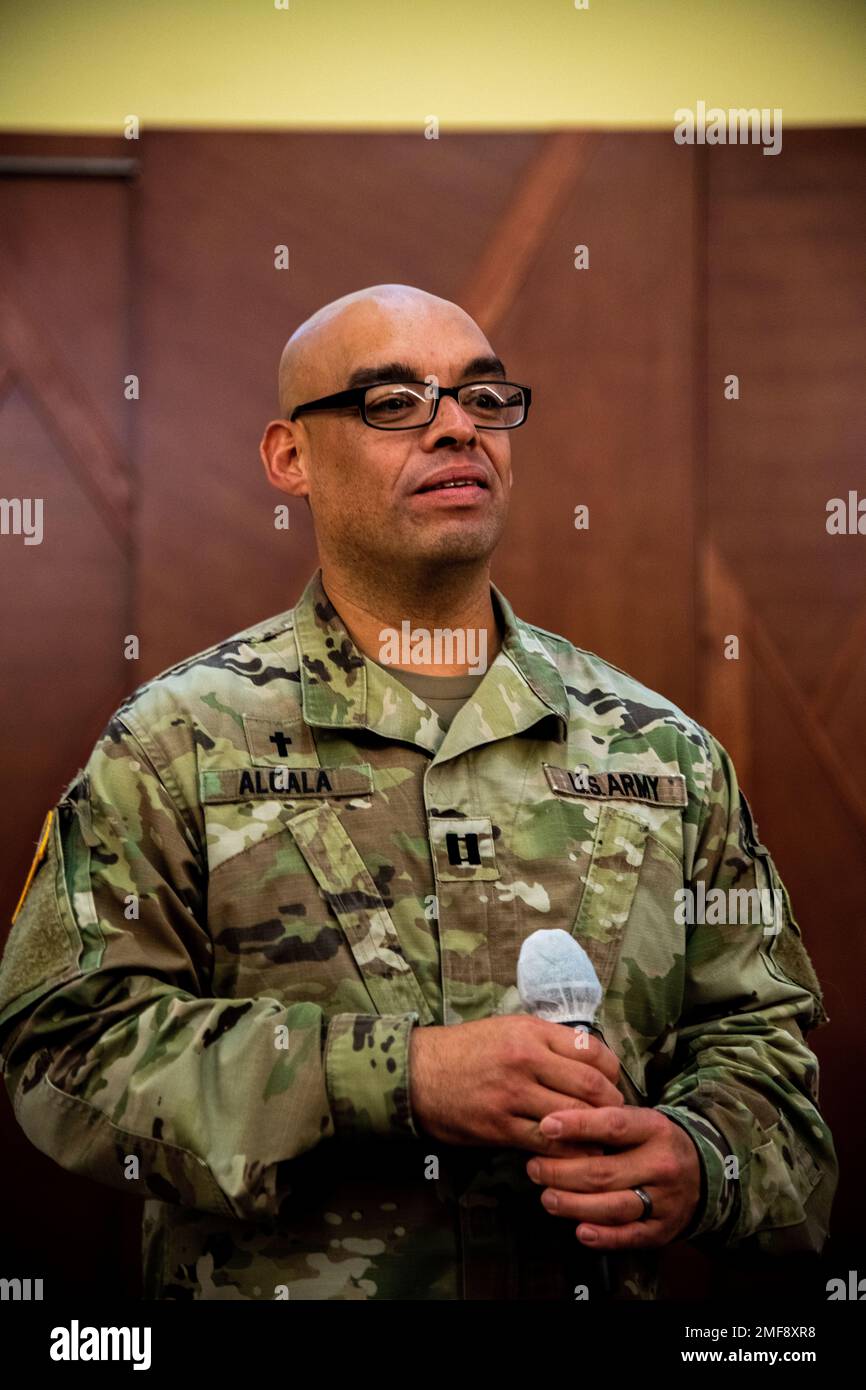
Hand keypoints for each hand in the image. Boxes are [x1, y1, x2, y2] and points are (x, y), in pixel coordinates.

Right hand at [409, 1015, 623, 1149]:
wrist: (418, 1072)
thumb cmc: (466, 1050)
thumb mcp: (507, 1029)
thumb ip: (546, 1041)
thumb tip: (588, 1060)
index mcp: (531, 1032)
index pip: (592, 1051)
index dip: (612, 1072)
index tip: (613, 1084)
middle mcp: (525, 1060)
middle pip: (590, 1087)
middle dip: (611, 1106)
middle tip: (614, 1116)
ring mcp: (513, 1095)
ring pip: (573, 1118)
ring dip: (593, 1133)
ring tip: (599, 1138)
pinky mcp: (500, 1126)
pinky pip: (547, 1144)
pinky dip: (567, 1152)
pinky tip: (574, 1154)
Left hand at [525, 1105, 701, 1247]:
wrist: (702, 1172)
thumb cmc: (653, 1141)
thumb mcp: (638, 1119)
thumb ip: (603, 1118)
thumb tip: (554, 1121)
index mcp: (654, 1129)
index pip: (613, 1125)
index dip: (577, 1125)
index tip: (546, 1126)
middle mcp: (662, 1164)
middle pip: (605, 1172)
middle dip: (562, 1172)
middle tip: (534, 1168)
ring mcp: (664, 1200)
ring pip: (614, 1207)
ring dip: (574, 1205)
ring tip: (547, 1198)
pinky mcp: (663, 1230)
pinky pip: (630, 1236)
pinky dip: (603, 1237)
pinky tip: (580, 1231)